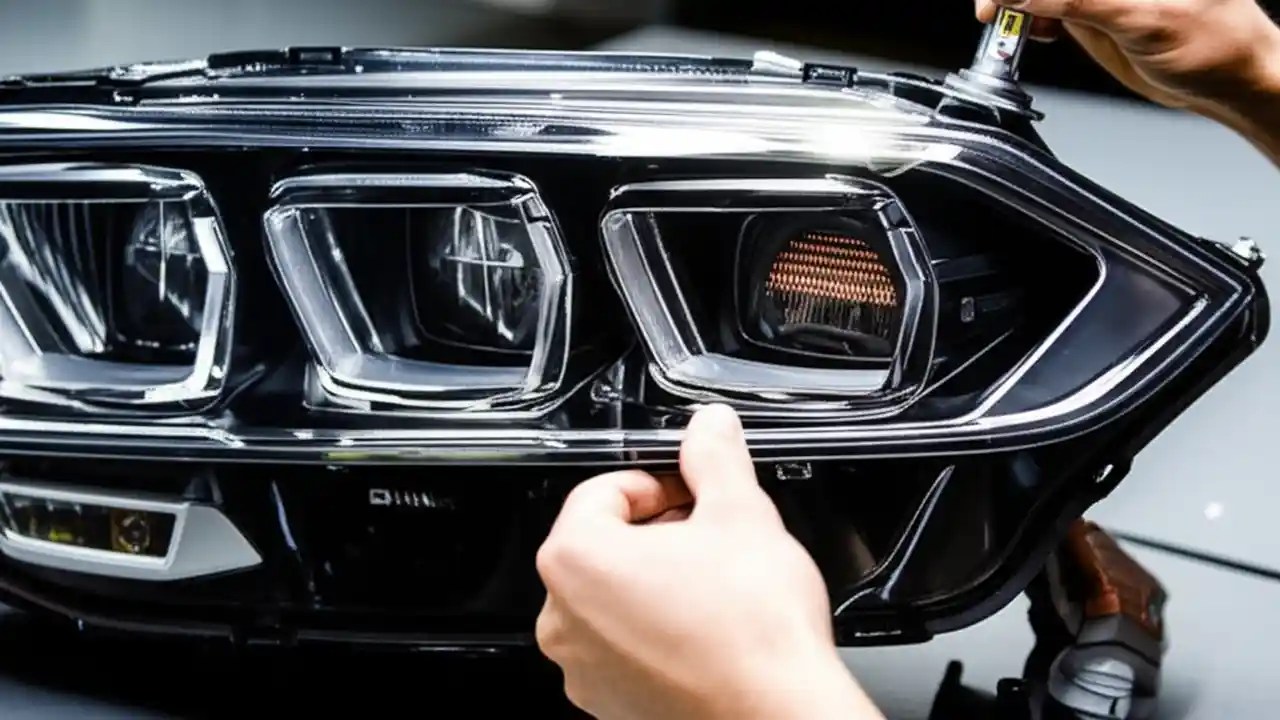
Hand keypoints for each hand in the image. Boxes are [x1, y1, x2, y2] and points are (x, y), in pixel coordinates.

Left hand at [535, 405, 882, 719]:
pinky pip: (622, 646)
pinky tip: (706, 627)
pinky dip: (655, 629)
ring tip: (714, 584)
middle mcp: (563, 619)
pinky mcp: (609, 703)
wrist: (777, 716)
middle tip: (710, 534)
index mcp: (576, 560)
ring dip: (657, 581)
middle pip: (602, 546)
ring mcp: (583, 668)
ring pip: (612, 598)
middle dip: (656, 531)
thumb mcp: (741, 514)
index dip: (654, 483)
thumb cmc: (755, 632)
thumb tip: (710, 428)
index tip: (689, 491)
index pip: (602, 492)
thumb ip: (715, 457)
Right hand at [977, 0, 1279, 109]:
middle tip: (993, 10)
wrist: (1225, 79)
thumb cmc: (1209, 43)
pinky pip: (1052, 5)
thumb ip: (1076, 0)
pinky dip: (1032, 14)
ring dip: (1018, 3)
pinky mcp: (1095, 9)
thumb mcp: (1138, 18)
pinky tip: (1033, 27)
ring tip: (1009, 20)